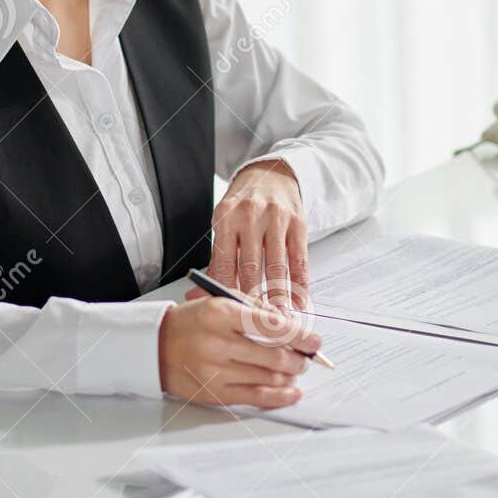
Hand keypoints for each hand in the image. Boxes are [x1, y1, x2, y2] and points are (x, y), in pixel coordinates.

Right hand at [157, 295, 321, 408]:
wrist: (156, 346)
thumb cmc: (192, 322)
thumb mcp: (220, 301)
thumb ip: (256, 311)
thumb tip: (290, 327)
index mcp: (220, 314)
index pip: (271, 326)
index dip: (299, 336)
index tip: (314, 341)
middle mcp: (218, 343)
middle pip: (273, 356)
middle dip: (298, 359)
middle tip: (306, 358)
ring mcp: (216, 371)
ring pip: (268, 378)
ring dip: (290, 376)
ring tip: (296, 371)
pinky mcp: (215, 393)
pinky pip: (255, 398)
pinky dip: (279, 397)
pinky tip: (291, 392)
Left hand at [188, 158, 308, 309]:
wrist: (271, 173)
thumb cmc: (244, 204)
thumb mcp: (224, 225)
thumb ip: (216, 262)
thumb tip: (197, 298)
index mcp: (225, 218)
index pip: (224, 263)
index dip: (228, 293)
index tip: (232, 316)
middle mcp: (250, 216)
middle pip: (251, 268)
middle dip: (254, 300)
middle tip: (257, 324)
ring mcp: (275, 218)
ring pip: (277, 266)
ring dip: (279, 297)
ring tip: (279, 319)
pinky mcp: (298, 221)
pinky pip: (299, 258)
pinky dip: (299, 283)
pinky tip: (299, 299)